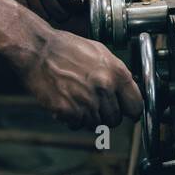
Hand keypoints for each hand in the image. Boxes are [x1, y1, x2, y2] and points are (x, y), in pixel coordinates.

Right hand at [12, 27, 142, 128]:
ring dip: (89, 118)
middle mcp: (104, 88)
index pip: (136, 105)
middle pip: (115, 120)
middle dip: (106, 115)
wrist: (38, 50)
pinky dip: (73, 119)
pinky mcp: (68, 111)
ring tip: (79, 101)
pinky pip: (77, 126)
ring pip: (97, 125)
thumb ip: (117, 74)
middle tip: (95, 104)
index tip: (127, 113)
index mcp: (116, 72)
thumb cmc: (67, 49)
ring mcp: (87, 101)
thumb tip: (127, 92)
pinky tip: (67, 103)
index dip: (131, 110)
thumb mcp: (100, 53)